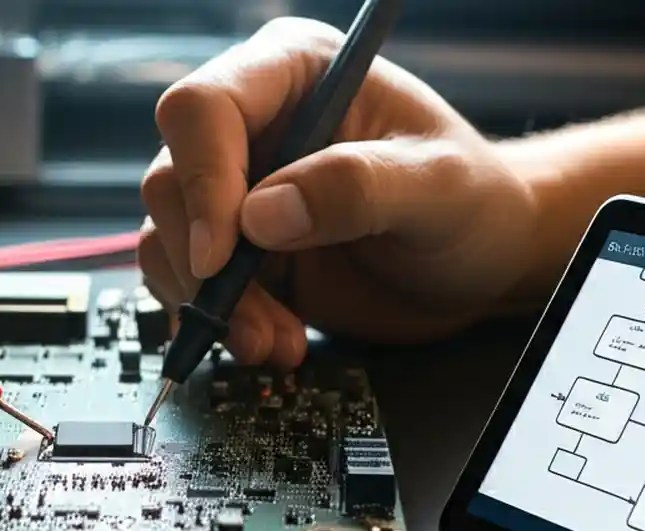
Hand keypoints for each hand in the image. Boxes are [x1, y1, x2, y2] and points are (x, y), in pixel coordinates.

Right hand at [139, 18, 540, 367]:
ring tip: (277, 342)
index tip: (223, 254)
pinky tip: (267, 341)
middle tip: (257, 320)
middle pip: (169, 178)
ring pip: (167, 238)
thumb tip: (262, 214)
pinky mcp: (231, 248)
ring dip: (212, 304)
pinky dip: (215, 321)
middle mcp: (251, 124)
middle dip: (206, 262)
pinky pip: (183, 280)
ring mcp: (234, 189)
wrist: (477, 263)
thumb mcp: (438, 190)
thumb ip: (357, 188)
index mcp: (294, 73)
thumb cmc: (472, 205)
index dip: (202, 180)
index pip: (204, 107)